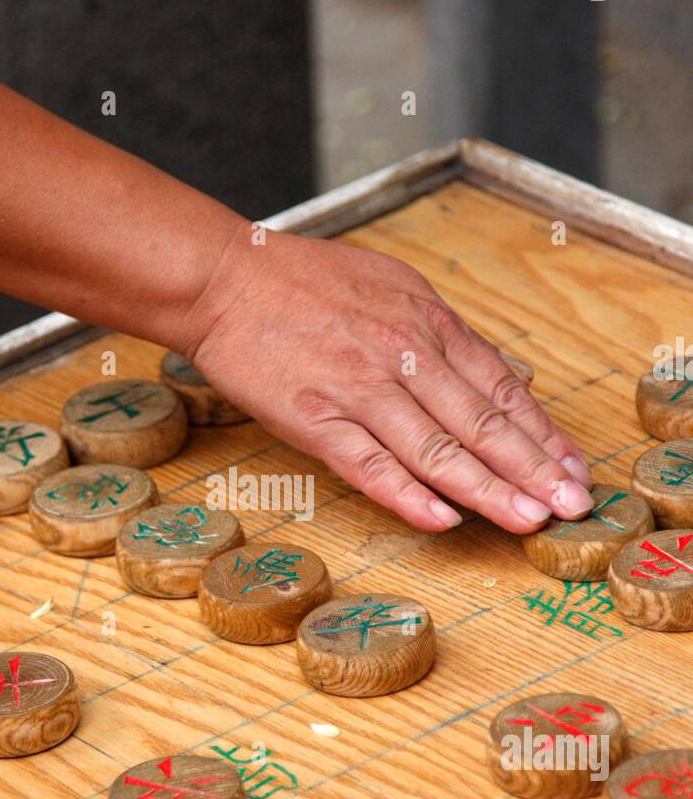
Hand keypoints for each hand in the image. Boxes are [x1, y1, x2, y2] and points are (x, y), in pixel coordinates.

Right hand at [185, 225, 592, 533]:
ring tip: (526, 519)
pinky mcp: (314, 417)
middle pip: (480, 421)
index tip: (573, 466)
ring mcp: (358, 388)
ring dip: (487, 489)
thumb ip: (443, 335)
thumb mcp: (391, 286)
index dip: (541, 432)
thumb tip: (499, 373)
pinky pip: (370, 464)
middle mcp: (402, 354)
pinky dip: (408, 495)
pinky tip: (443, 519)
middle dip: (532, 468)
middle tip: (571, 504)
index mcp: (426, 321)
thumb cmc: (305, 283)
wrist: (225, 279)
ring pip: (436, 448)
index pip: (500, 387)